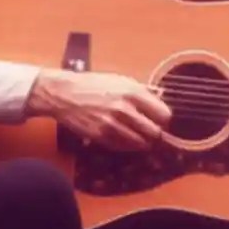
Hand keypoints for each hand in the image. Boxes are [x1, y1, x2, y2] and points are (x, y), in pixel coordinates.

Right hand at [26, 69, 171, 151]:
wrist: (64, 94)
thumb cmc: (94, 84)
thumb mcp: (121, 80)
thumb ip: (142, 91)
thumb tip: (161, 100)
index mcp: (133, 92)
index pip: (164, 115)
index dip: (164, 120)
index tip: (161, 120)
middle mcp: (124, 109)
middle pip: (155, 132)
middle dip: (156, 133)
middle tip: (152, 131)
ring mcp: (112, 124)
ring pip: (141, 143)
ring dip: (143, 141)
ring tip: (140, 136)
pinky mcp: (101, 136)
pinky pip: (124, 147)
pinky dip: (128, 146)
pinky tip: (125, 138)